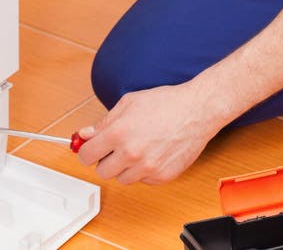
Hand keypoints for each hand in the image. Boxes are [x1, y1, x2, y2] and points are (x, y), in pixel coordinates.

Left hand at [77, 83, 219, 184]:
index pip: (86, 156)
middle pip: (102, 172)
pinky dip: (144, 171)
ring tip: (138, 148)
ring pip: (122, 178)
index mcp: (119, 133)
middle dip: (105, 160)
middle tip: (116, 147)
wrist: (196, 111)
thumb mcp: (129, 102)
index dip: (87, 151)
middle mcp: (131, 154)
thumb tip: (86, 135)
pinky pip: (142, 181)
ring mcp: (147, 168)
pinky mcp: (161, 177)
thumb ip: (104, 122)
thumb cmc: (166, 103)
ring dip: (125, 167)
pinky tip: (153, 153)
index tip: (91, 149)